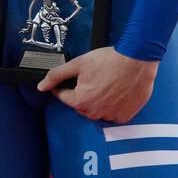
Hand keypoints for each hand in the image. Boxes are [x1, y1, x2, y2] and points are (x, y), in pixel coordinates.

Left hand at [37, 46, 158, 123]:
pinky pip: (112, 113)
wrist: (136, 61)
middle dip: (81, 93)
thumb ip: (56, 76)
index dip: (63, 86)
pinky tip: (115, 92)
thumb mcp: (77, 64)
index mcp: (80, 101)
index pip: (64, 97)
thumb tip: (41, 86)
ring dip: (97, 100)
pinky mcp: (125, 116)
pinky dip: (112, 105)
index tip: (69, 80)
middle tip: (91, 78)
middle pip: (80, 104)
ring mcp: (111, 116)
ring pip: (96, 110)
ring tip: (104, 84)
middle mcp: (95, 113)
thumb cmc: (109, 61)